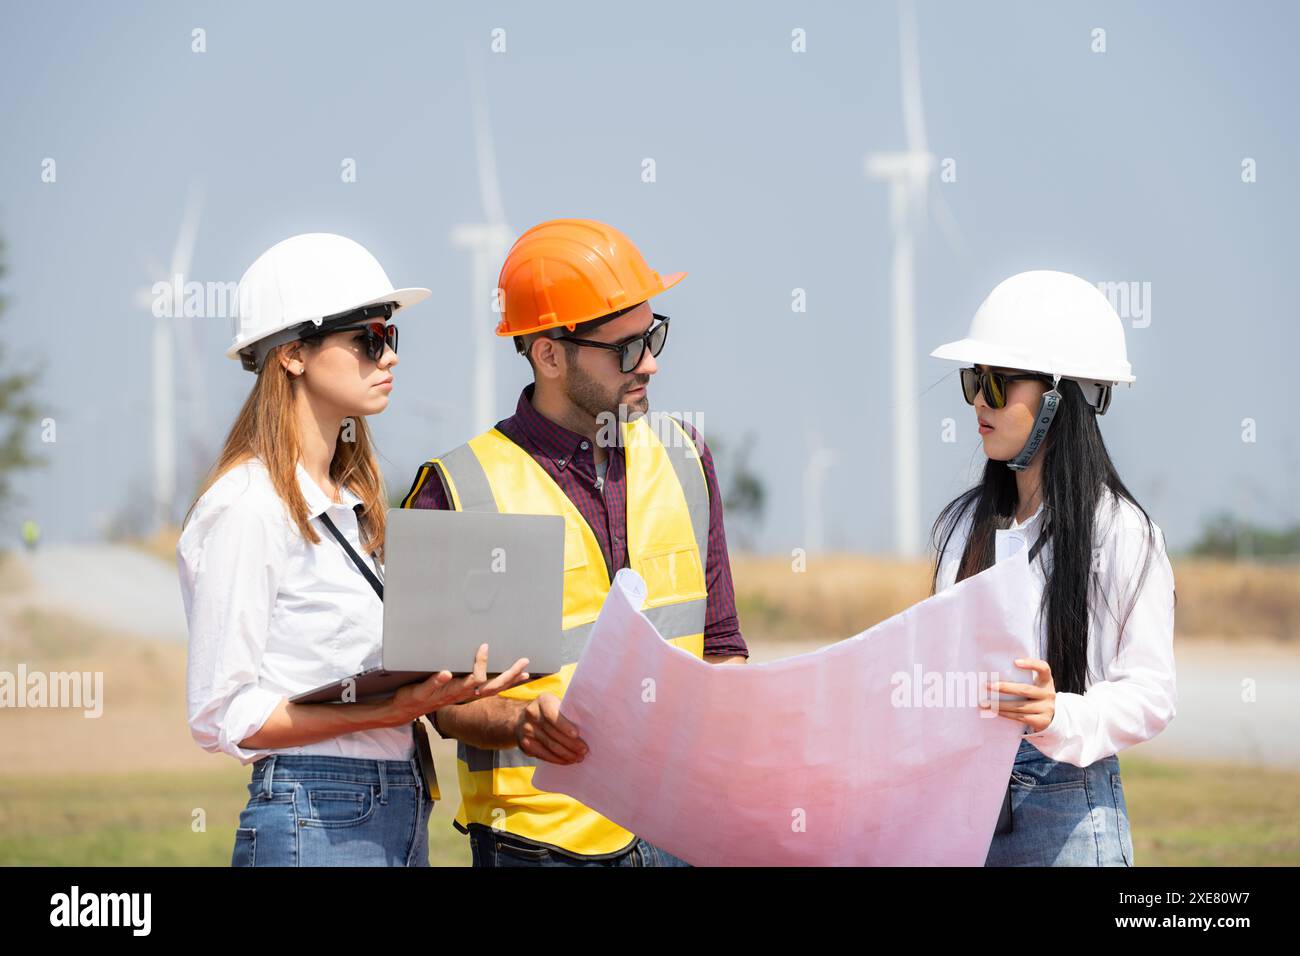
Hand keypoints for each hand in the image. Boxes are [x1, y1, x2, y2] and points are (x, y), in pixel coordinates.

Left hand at [385, 644, 529, 724]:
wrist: (401, 710)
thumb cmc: (428, 695)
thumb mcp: (449, 687)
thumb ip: (464, 678)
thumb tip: (478, 661)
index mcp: (466, 693)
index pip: (495, 688)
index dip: (512, 681)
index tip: (527, 671)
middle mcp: (459, 695)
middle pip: (489, 687)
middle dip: (508, 675)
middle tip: (521, 662)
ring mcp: (442, 695)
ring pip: (465, 687)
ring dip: (476, 672)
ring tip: (483, 653)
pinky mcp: (423, 693)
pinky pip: (433, 686)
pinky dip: (440, 679)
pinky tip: (446, 671)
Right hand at [515, 692, 587, 763]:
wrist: (523, 718)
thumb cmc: (551, 711)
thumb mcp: (557, 704)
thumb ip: (568, 712)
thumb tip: (589, 725)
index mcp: (543, 701)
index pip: (552, 715)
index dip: (564, 726)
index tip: (577, 734)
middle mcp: (532, 714)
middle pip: (553, 733)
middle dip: (570, 743)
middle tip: (584, 750)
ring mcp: (526, 729)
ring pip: (549, 745)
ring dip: (566, 753)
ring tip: (578, 757)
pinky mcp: (525, 744)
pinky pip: (542, 754)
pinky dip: (556, 759)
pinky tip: (567, 760)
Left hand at [981, 657, 1055, 731]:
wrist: (1050, 717)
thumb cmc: (1035, 695)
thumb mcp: (1034, 685)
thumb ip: (1022, 678)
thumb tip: (993, 671)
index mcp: (1046, 680)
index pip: (1043, 668)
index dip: (1031, 664)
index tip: (1015, 662)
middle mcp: (1048, 693)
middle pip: (1025, 690)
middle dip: (1004, 688)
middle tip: (987, 686)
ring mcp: (1047, 708)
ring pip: (1020, 706)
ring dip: (1000, 705)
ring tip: (985, 703)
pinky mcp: (1042, 721)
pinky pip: (1021, 717)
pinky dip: (1006, 714)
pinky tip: (995, 711)